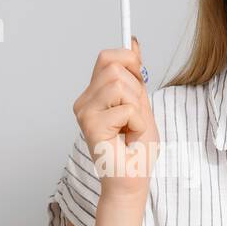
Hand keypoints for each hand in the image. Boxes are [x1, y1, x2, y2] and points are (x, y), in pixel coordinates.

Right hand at [71, 36, 157, 200]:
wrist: (132, 182)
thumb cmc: (137, 151)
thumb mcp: (142, 105)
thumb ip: (136, 78)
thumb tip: (132, 43)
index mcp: (95, 95)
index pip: (107, 57)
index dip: (128, 60)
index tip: (140, 78)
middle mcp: (85, 101)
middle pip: (113, 65)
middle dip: (136, 88)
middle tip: (135, 115)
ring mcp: (84, 112)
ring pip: (120, 83)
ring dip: (137, 107)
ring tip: (130, 128)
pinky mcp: (90, 125)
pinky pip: (126, 109)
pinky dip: (137, 124)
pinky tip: (127, 139)